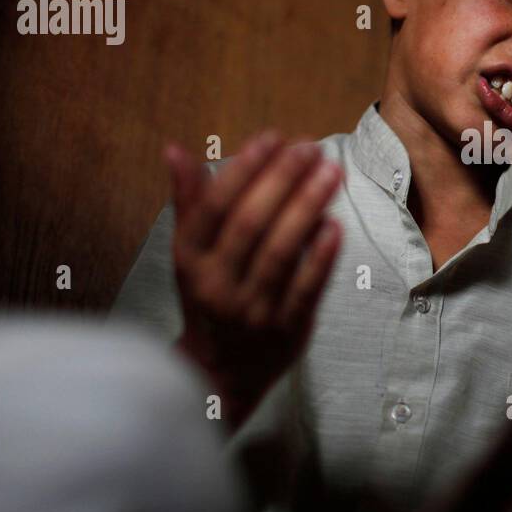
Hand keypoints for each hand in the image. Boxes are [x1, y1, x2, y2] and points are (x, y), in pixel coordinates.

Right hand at [164, 130, 342, 428]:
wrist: (219, 374)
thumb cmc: (207, 297)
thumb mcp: (190, 254)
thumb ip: (190, 202)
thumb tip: (175, 149)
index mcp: (190, 260)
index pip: (215, 207)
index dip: (244, 169)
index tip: (272, 138)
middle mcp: (216, 285)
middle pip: (250, 224)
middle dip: (282, 180)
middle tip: (310, 147)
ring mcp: (252, 309)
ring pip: (281, 252)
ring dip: (308, 207)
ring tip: (332, 172)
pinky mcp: (286, 329)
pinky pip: (306, 288)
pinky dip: (321, 256)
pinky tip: (336, 224)